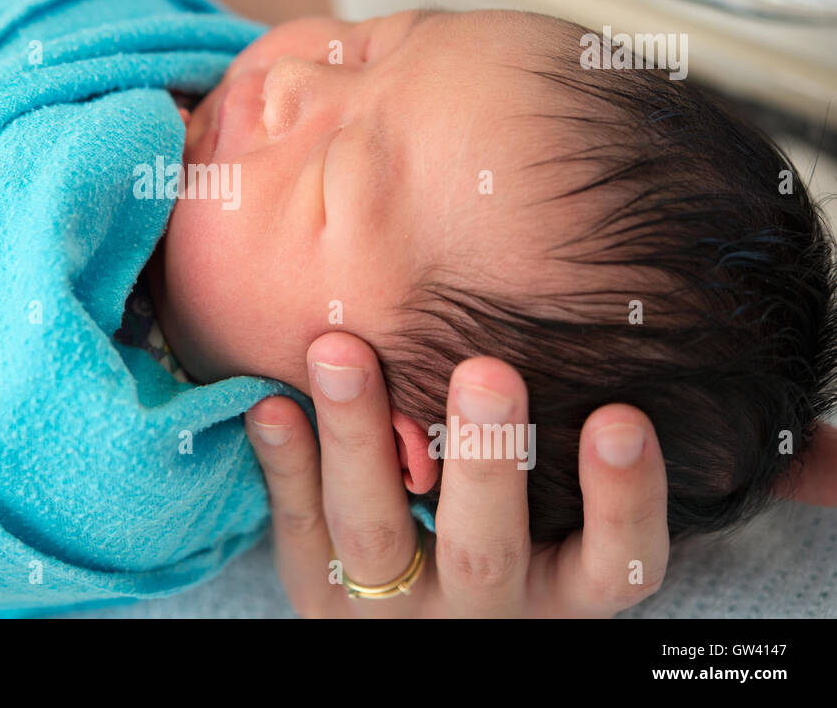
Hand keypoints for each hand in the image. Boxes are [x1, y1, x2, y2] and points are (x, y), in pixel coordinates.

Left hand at [244, 332, 670, 616]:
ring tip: (341, 353)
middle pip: (484, 552)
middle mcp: (482, 612)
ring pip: (376, 535)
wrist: (410, 607)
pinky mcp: (320, 596)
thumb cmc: (498, 512)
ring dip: (358, 440)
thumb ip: (553, 428)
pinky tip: (270, 404)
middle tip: (488, 372)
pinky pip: (300, 534)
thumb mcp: (546, 501)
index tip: (621, 417)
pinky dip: (286, 467)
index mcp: (560, 590)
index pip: (617, 563)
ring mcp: (394, 611)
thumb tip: (600, 285)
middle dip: (488, 461)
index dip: (626, 500)